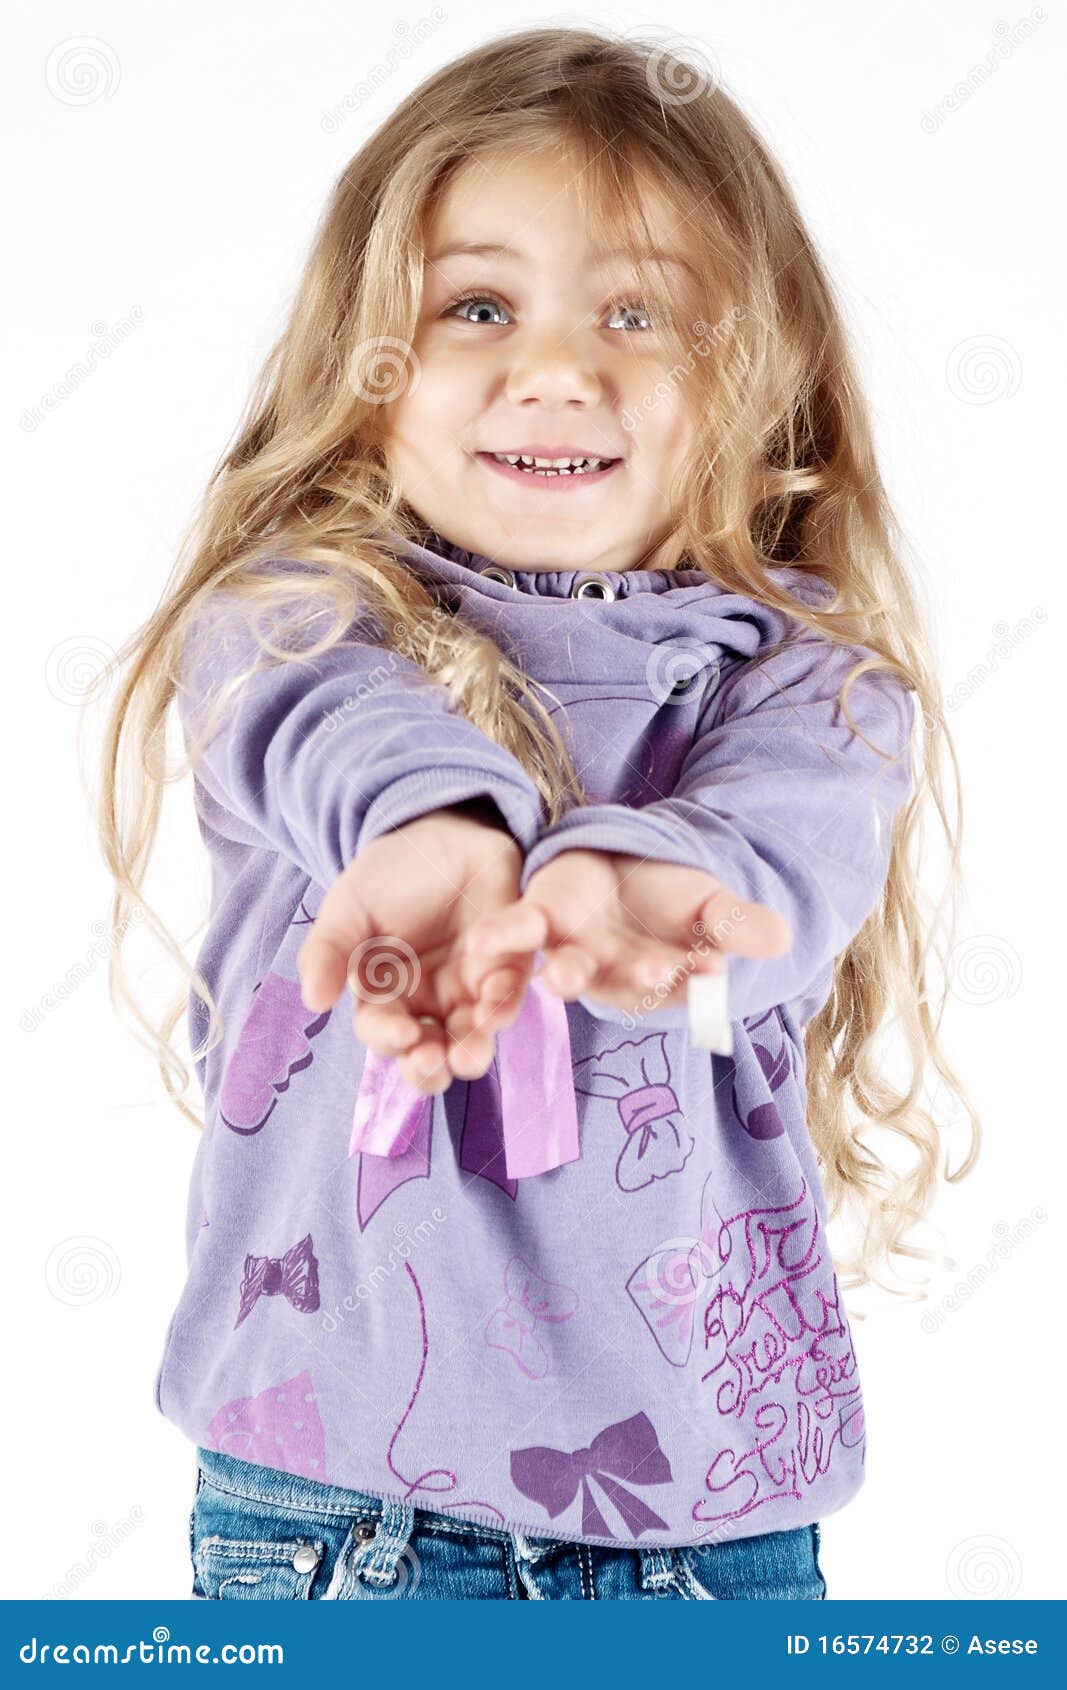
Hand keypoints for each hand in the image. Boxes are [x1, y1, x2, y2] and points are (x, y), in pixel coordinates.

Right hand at [297, 806, 537, 1093]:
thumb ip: (329, 951)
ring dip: (471, 1051)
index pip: (383, 1031)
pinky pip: (508, 995)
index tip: (402, 1034)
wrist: (441, 832)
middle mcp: (427, 1003)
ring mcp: (469, 990)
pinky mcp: (507, 968)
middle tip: (433, 1061)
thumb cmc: (387, 876)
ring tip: (470, 1056)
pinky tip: (498, 1008)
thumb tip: (312, 1001)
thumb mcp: (349, 908)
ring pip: (471, 1038)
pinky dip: (504, 1005)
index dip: (390, 1039)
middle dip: (430, 1067)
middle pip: (428, 1053)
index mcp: (384, 996)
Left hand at [461, 849, 791, 1017]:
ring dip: (564, 974)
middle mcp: (614, 975)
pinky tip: (480, 944)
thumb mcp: (710, 904)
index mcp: (664, 978)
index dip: (693, 977)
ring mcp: (571, 954)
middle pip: (622, 982)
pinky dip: (499, 938)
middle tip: (648, 973)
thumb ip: (737, 924)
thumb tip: (782, 938)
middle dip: (635, 979)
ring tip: (561, 976)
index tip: (708, 968)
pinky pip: (514, 936)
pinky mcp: (535, 923)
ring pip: (567, 968)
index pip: (683, 983)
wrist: (622, 867)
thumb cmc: (672, 899)